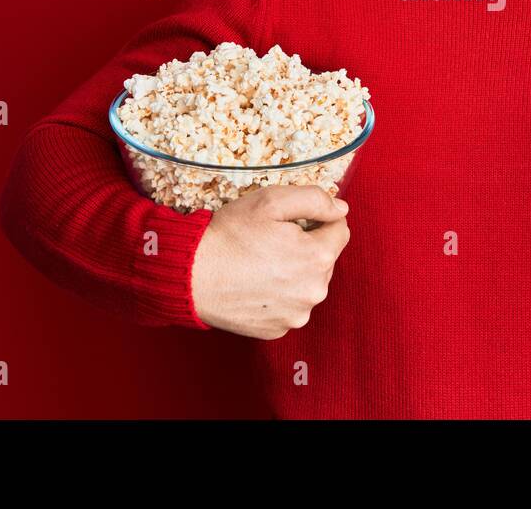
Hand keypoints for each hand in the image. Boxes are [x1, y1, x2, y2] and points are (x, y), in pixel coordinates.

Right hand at [190, 184, 350, 338]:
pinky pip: (289, 306)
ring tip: (261, 263)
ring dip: (294, 272)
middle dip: (307, 247)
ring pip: (308, 284)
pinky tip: (255, 284)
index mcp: (317, 257)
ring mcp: (295, 315)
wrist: (189, 275)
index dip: (318, 220)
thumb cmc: (229, 234)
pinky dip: (278, 295)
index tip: (294, 221)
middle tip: (272, 241)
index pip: (340, 230)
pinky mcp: (277, 330)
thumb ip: (314, 200)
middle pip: (325, 259)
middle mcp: (314, 291)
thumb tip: (341, 209)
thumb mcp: (271, 201)